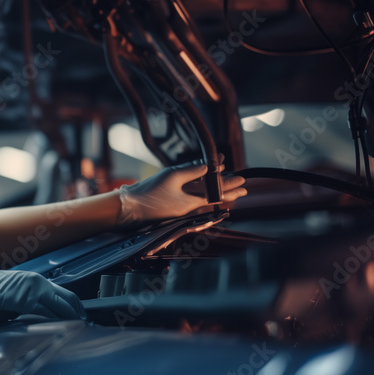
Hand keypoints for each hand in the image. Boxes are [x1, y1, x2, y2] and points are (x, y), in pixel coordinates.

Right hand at [0, 264, 85, 321]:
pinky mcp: (23, 297)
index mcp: (35, 282)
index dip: (76, 308)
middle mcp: (37, 282)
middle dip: (80, 314)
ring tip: (79, 332)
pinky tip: (63, 328)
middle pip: (68, 298)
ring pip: (61, 304)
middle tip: (86, 329)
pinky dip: (57, 319)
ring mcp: (31, 288)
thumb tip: (42, 323)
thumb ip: (28, 309)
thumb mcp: (12, 302)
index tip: (82, 321)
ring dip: (72, 319)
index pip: (64, 295)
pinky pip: (46, 310)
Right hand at [116, 156, 246, 224]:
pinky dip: (201, 188)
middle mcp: (188, 206)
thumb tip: (208, 167)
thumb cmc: (149, 192)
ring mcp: (180, 206)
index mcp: (191, 201)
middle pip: (213, 196)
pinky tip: (204, 183)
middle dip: (229, 190)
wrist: (130, 207)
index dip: (230, 185)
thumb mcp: (172, 176)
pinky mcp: (172, 204)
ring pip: (204, 195)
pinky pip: (192, 195)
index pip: (217, 192)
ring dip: (216, 188)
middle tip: (243, 186)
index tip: (242, 180)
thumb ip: (192, 171)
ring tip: (229, 185)